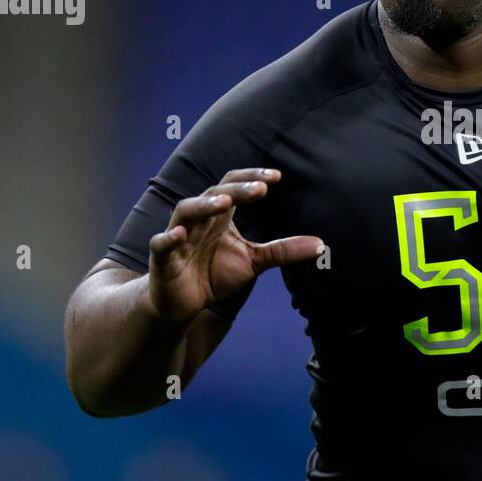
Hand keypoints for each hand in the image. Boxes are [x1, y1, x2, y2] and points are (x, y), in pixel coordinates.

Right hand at [146, 168, 322, 323]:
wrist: (182, 304)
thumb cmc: (214, 274)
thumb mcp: (253, 261)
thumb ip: (283, 250)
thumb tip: (321, 245)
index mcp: (220, 215)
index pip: (234, 185)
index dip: (252, 178)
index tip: (277, 177)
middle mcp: (199, 220)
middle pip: (214, 193)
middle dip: (237, 189)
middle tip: (261, 188)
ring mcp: (178, 236)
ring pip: (186, 211)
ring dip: (204, 205)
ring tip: (224, 202)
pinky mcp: (162, 259)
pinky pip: (160, 244)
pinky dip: (168, 238)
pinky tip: (179, 234)